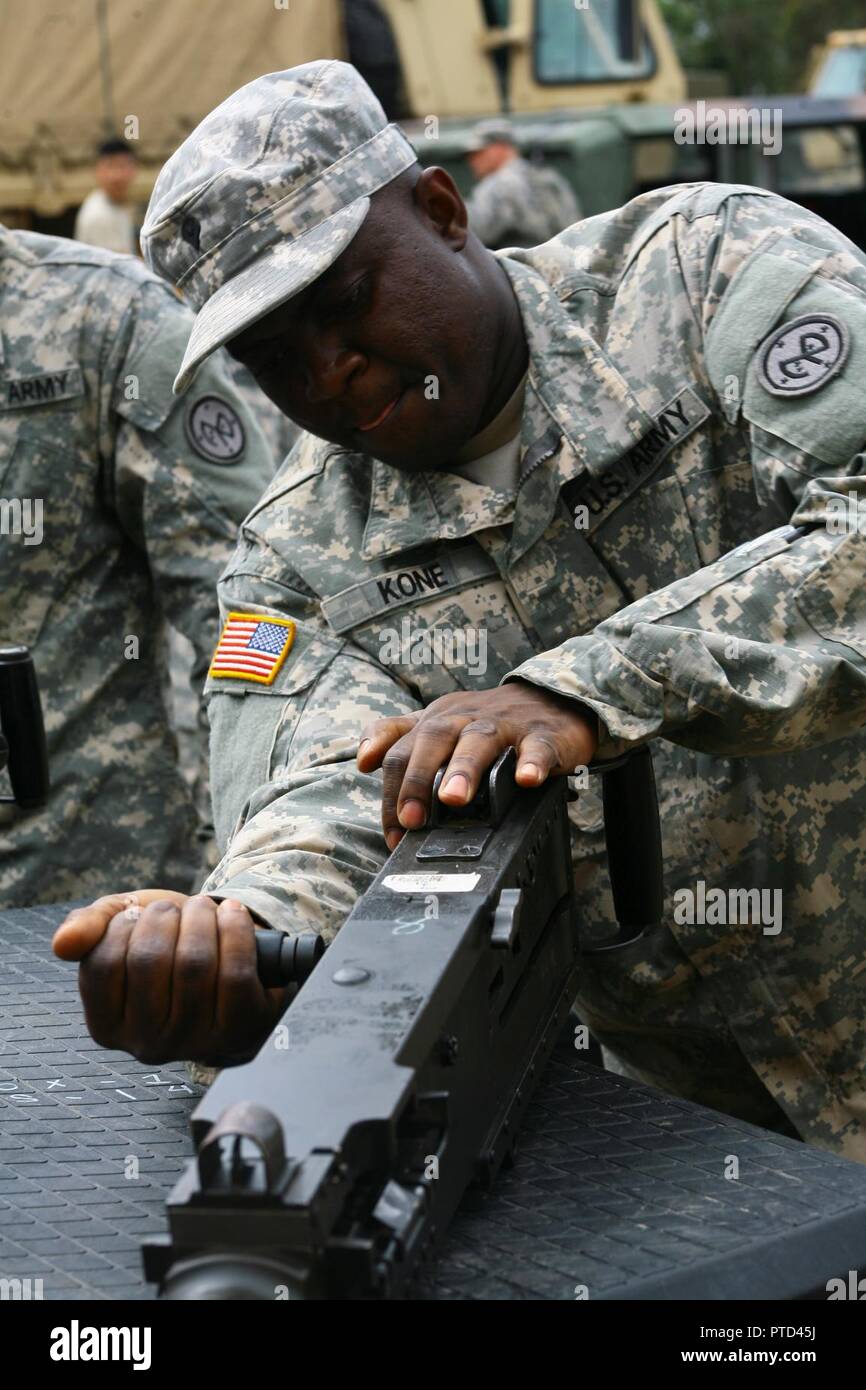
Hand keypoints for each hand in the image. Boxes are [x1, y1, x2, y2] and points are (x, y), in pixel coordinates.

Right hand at [52, 890, 286, 1065]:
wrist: (229, 962)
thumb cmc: (170, 945)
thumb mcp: (123, 927)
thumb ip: (88, 928)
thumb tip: (62, 944)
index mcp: (108, 1025)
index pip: (102, 965)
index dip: (123, 926)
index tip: (139, 914)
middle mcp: (148, 1044)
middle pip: (149, 961)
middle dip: (166, 917)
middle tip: (178, 910)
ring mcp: (196, 1042)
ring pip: (194, 964)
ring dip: (202, 919)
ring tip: (205, 911)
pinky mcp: (241, 1028)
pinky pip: (236, 973)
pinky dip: (235, 930)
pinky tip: (232, 916)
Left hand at [357, 680, 597, 849]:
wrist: (553, 699)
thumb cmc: (488, 720)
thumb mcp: (438, 722)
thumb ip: (396, 736)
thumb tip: (362, 760)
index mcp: (436, 719)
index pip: (400, 749)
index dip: (391, 789)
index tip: (394, 829)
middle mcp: (465, 719)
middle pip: (433, 739)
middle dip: (418, 779)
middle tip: (412, 818)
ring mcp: (504, 725)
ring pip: (479, 740)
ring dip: (464, 768)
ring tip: (453, 799)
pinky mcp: (543, 735)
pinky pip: (537, 746)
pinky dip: (532, 761)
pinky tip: (526, 780)